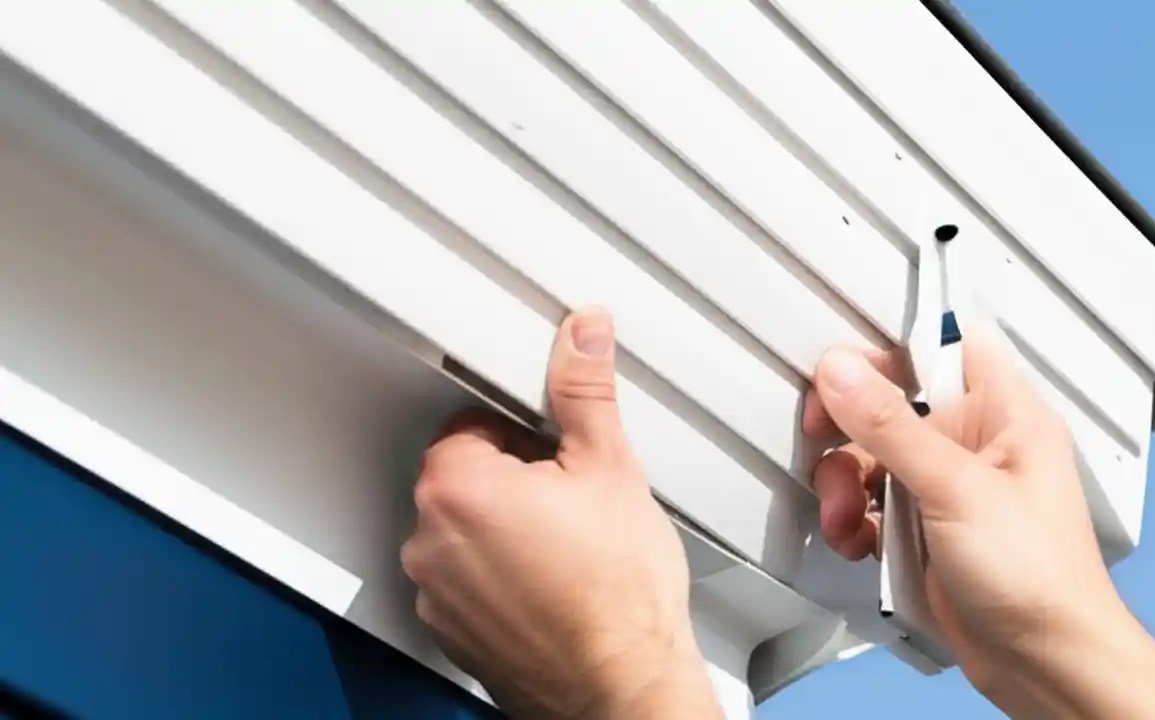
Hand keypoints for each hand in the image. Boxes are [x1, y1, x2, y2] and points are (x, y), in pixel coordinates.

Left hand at [401, 309, 720, 719]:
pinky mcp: (450, 632)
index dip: (521, 433)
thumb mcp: (610, 468)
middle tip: (569, 502)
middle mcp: (429, 542)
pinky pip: (464, 581)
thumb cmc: (619, 595)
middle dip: (511, 480)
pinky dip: (497, 577)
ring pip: (463, 531)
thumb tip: (581, 333)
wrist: (622, 687)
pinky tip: (549, 584)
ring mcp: (436, 593)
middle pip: (463, 477)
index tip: (553, 453)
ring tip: (564, 548)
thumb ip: (584, 390)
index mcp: (457, 488)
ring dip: (501, 529)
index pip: (468, 424)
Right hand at [805, 327, 1154, 717]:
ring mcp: (948, 488)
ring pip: (873, 458)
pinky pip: (873, 505)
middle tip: (822, 436)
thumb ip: (891, 424)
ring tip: (848, 515)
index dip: (890, 347)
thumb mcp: (955, 487)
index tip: (843, 366)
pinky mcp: (926, 531)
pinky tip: (857, 541)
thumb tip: (842, 370)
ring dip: (845, 483)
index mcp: (1005, 413)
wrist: (1043, 663)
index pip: (943, 344)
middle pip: (892, 403)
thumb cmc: (1038, 576)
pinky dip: (855, 521)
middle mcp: (976, 444)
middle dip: (849, 428)